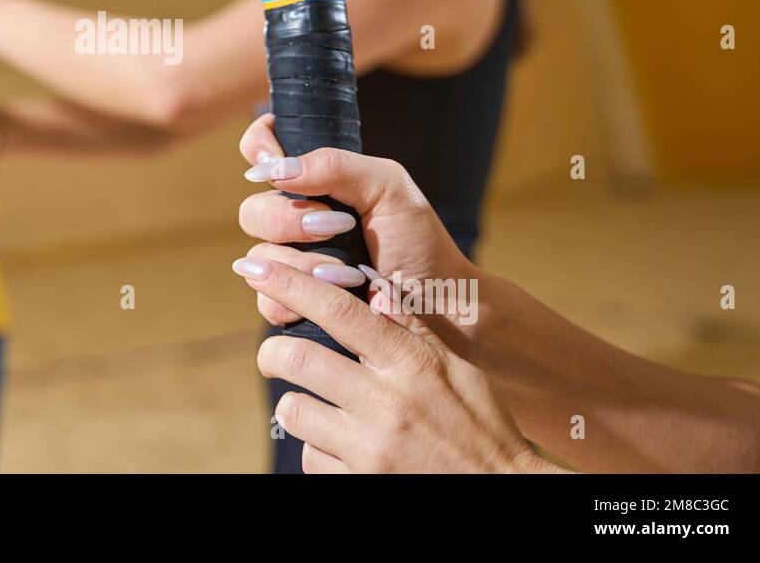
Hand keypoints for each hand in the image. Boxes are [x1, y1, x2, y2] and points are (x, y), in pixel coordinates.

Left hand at [232, 256, 551, 472]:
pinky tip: (342, 447)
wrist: (505, 493)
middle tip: (272, 356)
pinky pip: (311, 458)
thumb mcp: (460, 371)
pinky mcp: (361, 483)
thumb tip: (375, 288)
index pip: (339, 311)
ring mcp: (371, 449)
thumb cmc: (483, 428)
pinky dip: (319, 449)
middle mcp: (387, 403)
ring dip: (299, 405)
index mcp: (411, 364)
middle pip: (299, 359)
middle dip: (271, 354)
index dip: (290, 284)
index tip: (255, 267)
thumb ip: (414, 331)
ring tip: (318, 407)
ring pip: (296, 410)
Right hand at [238, 114, 476, 344]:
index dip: (260, 151)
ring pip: (258, 254)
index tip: (277, 169)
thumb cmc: (418, 241)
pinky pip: (265, 296)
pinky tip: (333, 293)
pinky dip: (295, 296)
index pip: (262, 149)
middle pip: (252, 209)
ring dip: (302, 262)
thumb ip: (335, 165)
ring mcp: (290, 262)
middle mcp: (295, 217)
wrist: (440, 303)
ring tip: (347, 273)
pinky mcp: (291, 302)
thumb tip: (276, 170)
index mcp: (315, 181)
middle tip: (334, 226)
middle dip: (288, 219)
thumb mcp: (388, 187)